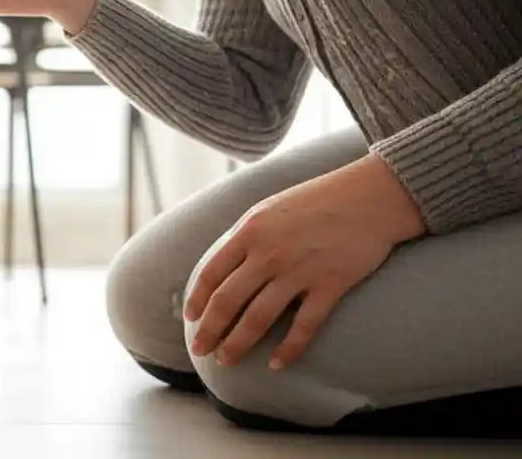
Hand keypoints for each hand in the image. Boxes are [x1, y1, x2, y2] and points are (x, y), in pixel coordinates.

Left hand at [185, 154, 425, 369]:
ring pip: (258, 317)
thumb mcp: (269, 209)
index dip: (198, 300)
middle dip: (210, 330)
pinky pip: (304, 325)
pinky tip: (276, 364)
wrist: (370, 196)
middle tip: (200, 350)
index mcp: (249, 232)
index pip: (211, 273)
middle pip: (228, 300)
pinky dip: (289, 348)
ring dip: (238, 343)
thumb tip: (223, 265)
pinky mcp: (330, 284)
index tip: (191, 319)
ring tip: (226, 360)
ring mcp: (299, 270)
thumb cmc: (317, 200)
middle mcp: (268, 253)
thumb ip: (246, 236)